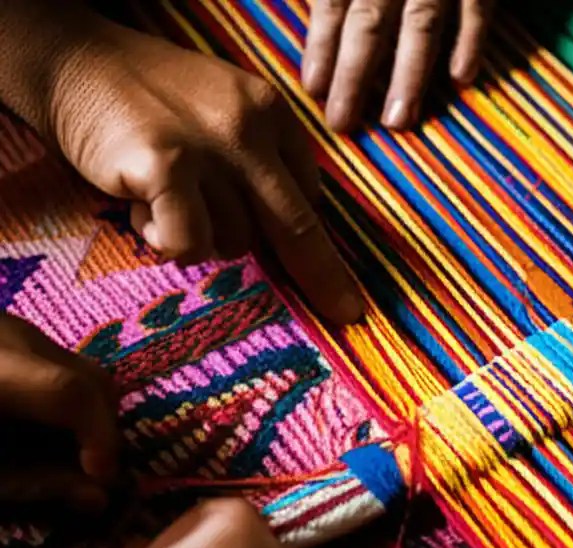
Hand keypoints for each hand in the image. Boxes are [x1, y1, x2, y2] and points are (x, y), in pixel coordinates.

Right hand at [0, 4, 363, 323]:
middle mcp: (250, 128)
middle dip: (323, 278)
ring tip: (167, 202)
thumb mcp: (226, 112)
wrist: (78, 60)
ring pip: (232, 242)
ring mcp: (209, 148)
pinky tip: (149, 215)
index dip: (316, 242)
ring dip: (201, 240)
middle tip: (346, 312)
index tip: (331, 277)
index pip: (310, 194)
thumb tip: (288, 237)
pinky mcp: (166, 167)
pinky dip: (169, 243)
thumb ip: (259, 163)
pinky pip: (189, 244)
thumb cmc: (151, 99)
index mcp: (274, 112)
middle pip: (297, 226)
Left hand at [0, 314, 118, 511]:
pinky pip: (59, 364)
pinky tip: (34, 426)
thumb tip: (100, 498)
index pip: (70, 392)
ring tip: (59, 452)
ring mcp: (13, 329)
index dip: (99, 438)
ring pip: (81, 370)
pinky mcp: (12, 332)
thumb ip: (32, 484)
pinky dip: (62, 399)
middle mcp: (10, 339)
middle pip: (89, 379)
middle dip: (100, 431)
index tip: (100, 480)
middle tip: (85, 473)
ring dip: (85, 415)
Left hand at [302, 0, 495, 131]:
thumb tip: (312, 10)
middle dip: (354, 75)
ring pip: (421, 24)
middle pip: (369, 23)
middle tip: (342, 122)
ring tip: (398, 120)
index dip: (320, 46)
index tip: (312, 89)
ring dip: (408, 75)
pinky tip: (461, 78)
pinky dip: (471, 42)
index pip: (332, 3)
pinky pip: (478, 8)